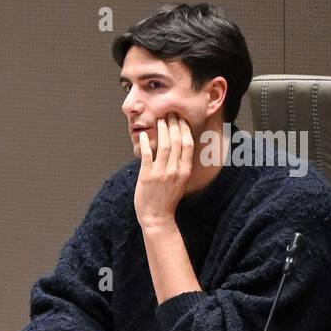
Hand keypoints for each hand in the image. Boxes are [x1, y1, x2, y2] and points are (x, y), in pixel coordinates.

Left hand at [134, 114, 193, 231]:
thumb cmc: (168, 200)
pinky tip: (143, 134)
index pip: (187, 144)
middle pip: (176, 141)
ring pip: (163, 145)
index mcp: (185, 170)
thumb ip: (181, 166)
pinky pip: (147, 155)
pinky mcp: (147, 176)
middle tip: (170, 113)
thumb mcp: (180, 182)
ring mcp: (161, 172)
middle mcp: (175, 170)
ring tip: (159, 119)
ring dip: (161, 130)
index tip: (181, 119)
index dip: (184, 129)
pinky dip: (145, 143)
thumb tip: (180, 150)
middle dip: (174, 124)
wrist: (157, 217)